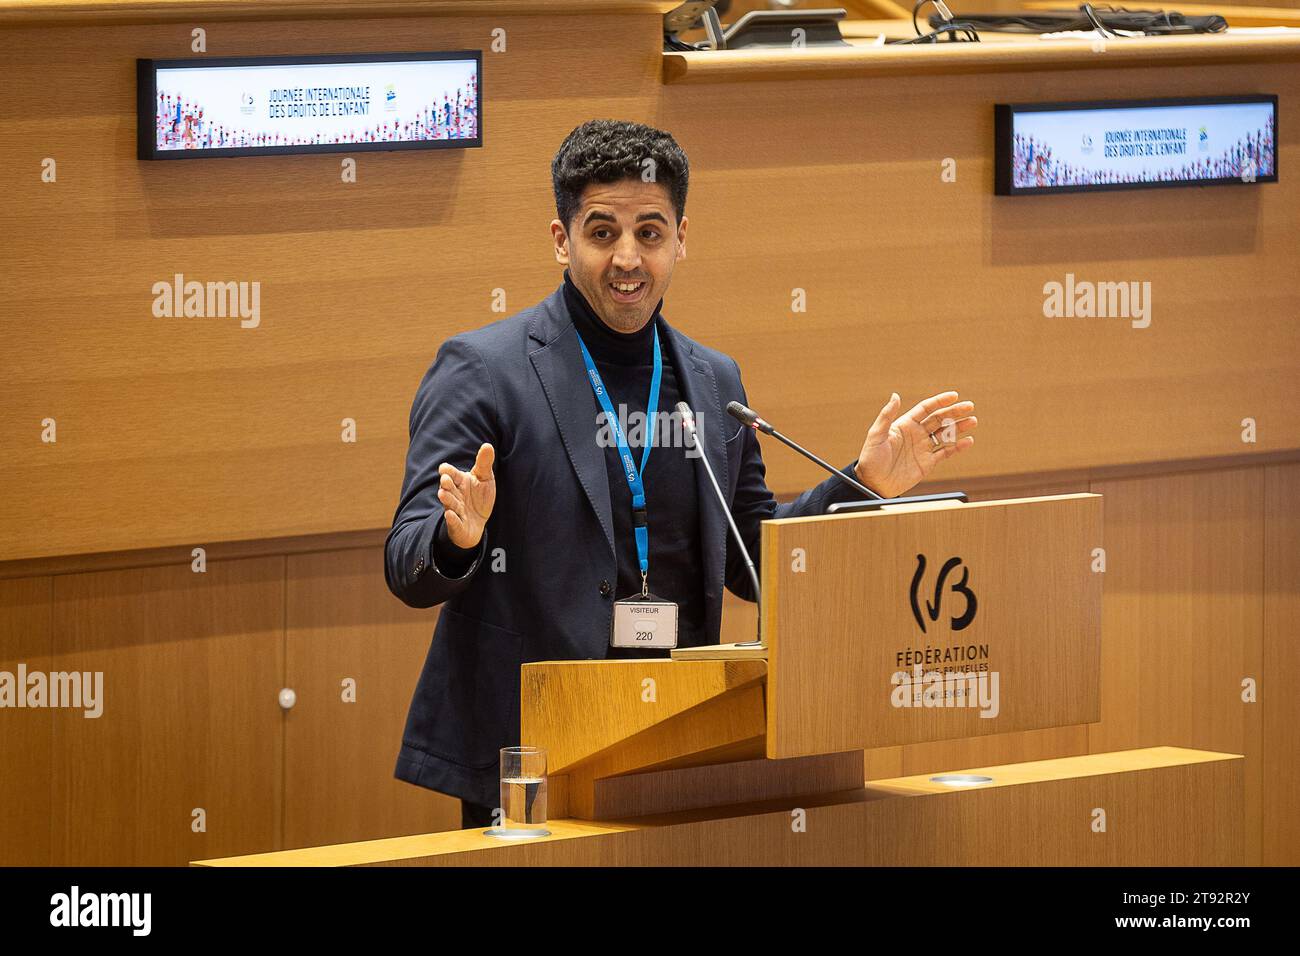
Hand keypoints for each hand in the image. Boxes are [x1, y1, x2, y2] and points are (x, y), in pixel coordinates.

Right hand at [437, 443, 495, 548]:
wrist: (478, 522)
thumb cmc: (479, 498)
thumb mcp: (485, 478)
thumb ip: (484, 463)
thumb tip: (487, 445)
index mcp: (460, 482)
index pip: (453, 474)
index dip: (448, 471)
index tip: (444, 468)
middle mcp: (455, 495)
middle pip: (449, 488)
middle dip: (446, 484)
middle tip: (445, 479)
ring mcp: (456, 510)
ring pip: (450, 504)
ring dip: (447, 499)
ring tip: (442, 493)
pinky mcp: (458, 525)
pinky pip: (454, 522)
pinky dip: (451, 519)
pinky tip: (449, 514)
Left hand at [854, 391, 976, 498]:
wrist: (873, 484)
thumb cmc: (871, 458)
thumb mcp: (876, 435)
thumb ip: (886, 416)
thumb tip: (895, 395)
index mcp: (905, 424)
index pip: (926, 409)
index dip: (940, 401)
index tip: (954, 396)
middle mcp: (916, 434)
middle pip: (939, 419)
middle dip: (954, 412)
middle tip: (969, 406)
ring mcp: (923, 448)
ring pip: (945, 434)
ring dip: (959, 427)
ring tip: (973, 421)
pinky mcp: (927, 463)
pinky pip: (946, 452)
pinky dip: (958, 447)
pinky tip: (968, 441)